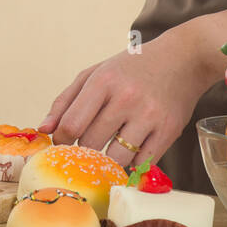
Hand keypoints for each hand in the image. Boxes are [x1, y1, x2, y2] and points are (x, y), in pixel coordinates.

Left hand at [37, 25, 216, 170]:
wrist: (182, 59)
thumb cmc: (131, 68)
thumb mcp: (95, 73)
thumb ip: (65, 101)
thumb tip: (44, 131)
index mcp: (103, 81)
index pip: (71, 125)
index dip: (62, 141)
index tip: (64, 143)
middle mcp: (126, 97)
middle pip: (91, 144)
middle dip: (83, 152)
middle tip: (85, 150)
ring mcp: (149, 116)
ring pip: (115, 159)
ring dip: (106, 163)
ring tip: (105, 155)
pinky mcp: (168, 132)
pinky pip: (141, 164)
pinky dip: (130, 166)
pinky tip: (127, 157)